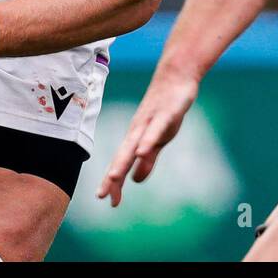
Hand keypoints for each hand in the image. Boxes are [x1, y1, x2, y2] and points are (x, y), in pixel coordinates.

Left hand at [97, 67, 198, 205]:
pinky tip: (141, 152)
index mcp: (136, 138)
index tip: (106, 201)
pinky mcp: (166, 114)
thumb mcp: (158, 139)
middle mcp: (138, 131)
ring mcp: (150, 121)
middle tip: (101, 195)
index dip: (114, 181)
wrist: (176, 76)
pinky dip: (147, 141)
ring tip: (114, 178)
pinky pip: (155, 129)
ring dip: (123, 161)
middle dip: (112, 176)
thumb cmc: (165, 109)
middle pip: (122, 155)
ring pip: (134, 143)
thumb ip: (148, 159)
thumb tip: (136, 180)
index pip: (122, 162)